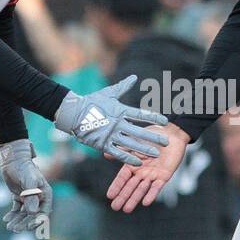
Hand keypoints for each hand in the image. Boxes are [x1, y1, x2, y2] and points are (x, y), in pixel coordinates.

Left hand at [0, 139, 51, 232]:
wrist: (13, 158)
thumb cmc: (23, 167)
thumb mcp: (28, 181)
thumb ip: (31, 196)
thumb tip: (32, 213)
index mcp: (45, 194)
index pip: (43, 213)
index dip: (36, 221)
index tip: (27, 226)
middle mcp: (38, 197)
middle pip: (33, 216)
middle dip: (24, 223)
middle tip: (14, 229)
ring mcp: (28, 197)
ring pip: (24, 214)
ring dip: (17, 221)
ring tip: (8, 226)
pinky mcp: (19, 196)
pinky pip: (17, 209)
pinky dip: (12, 214)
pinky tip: (6, 218)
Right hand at [53, 75, 168, 165]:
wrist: (72, 113)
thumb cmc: (91, 101)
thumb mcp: (108, 93)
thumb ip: (123, 87)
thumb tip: (134, 77)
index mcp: (120, 110)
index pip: (141, 115)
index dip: (153, 118)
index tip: (166, 122)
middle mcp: (117, 123)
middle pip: (139, 132)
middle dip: (154, 137)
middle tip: (167, 142)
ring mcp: (110, 135)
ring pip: (131, 144)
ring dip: (144, 149)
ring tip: (156, 154)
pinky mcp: (102, 144)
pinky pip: (117, 153)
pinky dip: (128, 158)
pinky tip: (139, 162)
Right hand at [107, 124, 189, 211]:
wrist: (171, 133)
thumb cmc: (152, 135)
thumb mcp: (135, 142)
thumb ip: (122, 150)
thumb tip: (105, 154)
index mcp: (133, 164)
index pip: (122, 178)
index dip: (116, 186)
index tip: (109, 196)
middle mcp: (141, 172)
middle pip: (130, 187)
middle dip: (123, 197)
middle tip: (115, 208)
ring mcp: (152, 175)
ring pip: (141, 190)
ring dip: (134, 199)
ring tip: (127, 210)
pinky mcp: (164, 176)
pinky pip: (156, 187)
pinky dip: (151, 194)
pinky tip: (146, 203)